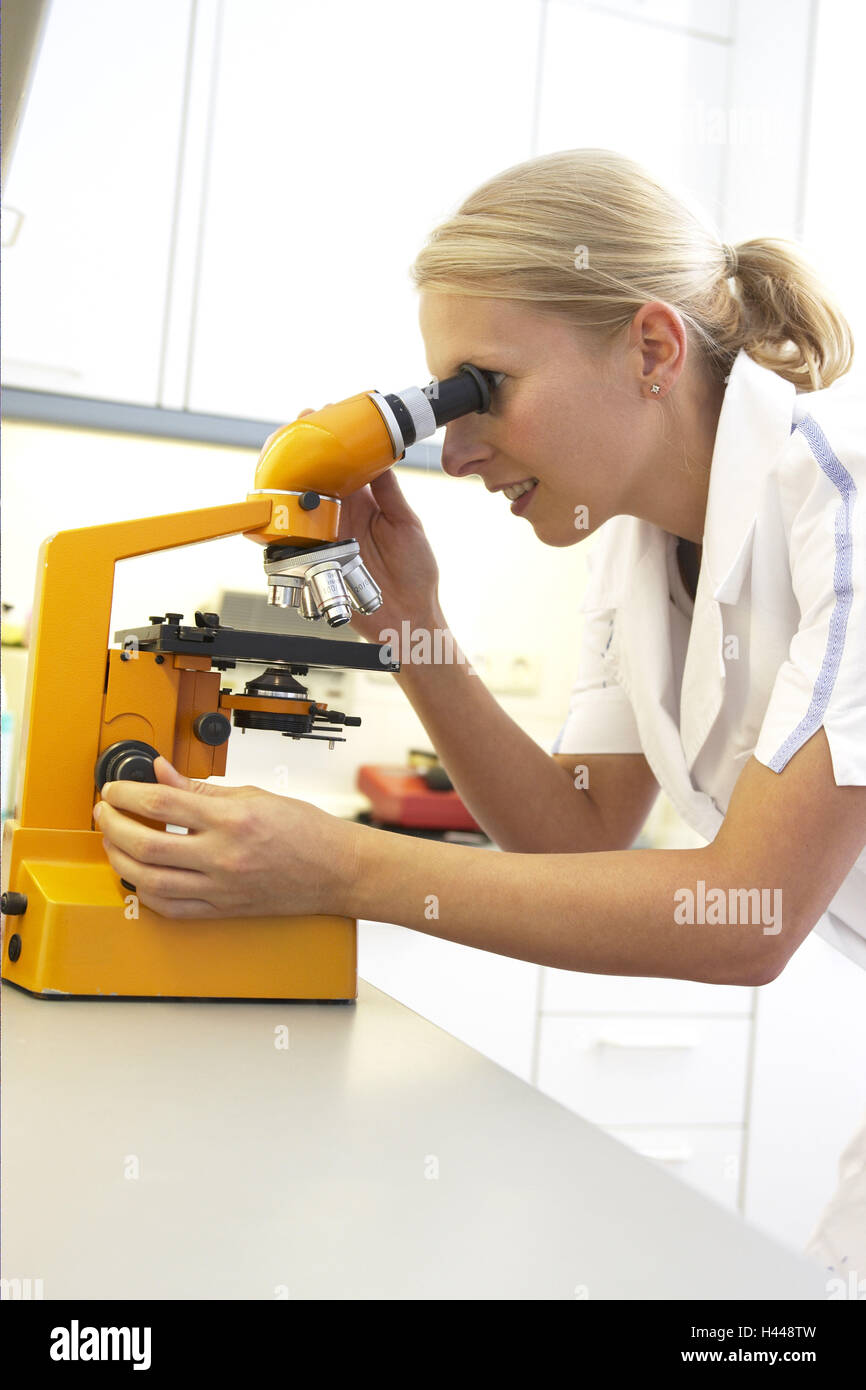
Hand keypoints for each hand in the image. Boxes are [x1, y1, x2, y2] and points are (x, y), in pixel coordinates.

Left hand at [94, 756, 358, 919]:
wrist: (337, 871)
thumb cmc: (306, 832)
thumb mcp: (254, 795)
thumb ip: (201, 787)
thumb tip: (163, 775)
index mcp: (233, 819)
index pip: (160, 804)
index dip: (126, 794)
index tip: (115, 790)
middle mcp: (224, 856)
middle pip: (145, 844)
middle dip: (112, 825)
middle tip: (105, 812)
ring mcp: (221, 888)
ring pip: (148, 880)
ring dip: (120, 859)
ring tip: (116, 842)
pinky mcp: (222, 910)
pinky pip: (169, 907)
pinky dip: (145, 892)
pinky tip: (140, 876)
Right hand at [297, 406, 441, 639]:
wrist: (408, 616)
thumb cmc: (416, 574)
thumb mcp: (407, 524)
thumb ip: (390, 492)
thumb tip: (382, 456)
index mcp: (366, 501)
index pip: (344, 463)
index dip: (333, 440)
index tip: (325, 416)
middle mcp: (343, 515)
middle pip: (315, 476)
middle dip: (302, 451)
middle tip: (298, 427)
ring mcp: (326, 535)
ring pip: (298, 501)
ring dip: (286, 477)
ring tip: (283, 454)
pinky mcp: (315, 558)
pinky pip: (290, 537)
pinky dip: (278, 520)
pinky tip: (274, 501)